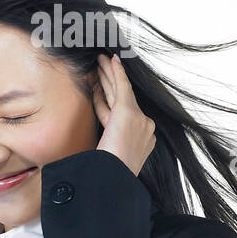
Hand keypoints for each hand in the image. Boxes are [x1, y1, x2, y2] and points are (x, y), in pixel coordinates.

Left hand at [92, 53, 154, 175]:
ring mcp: (139, 119)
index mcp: (139, 140)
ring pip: (119, 91)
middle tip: (100, 66)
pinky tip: (112, 60)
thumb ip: (102, 149)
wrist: (114, 178)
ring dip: (109, 73)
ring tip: (100, 60)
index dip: (104, 101)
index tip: (97, 89)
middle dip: (108, 83)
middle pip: (120, 100)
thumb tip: (92, 147)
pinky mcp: (129, 112)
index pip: (116, 115)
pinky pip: (122, 86)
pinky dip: (117, 72)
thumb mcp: (104, 161)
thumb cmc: (106, 175)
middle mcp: (144, 127)